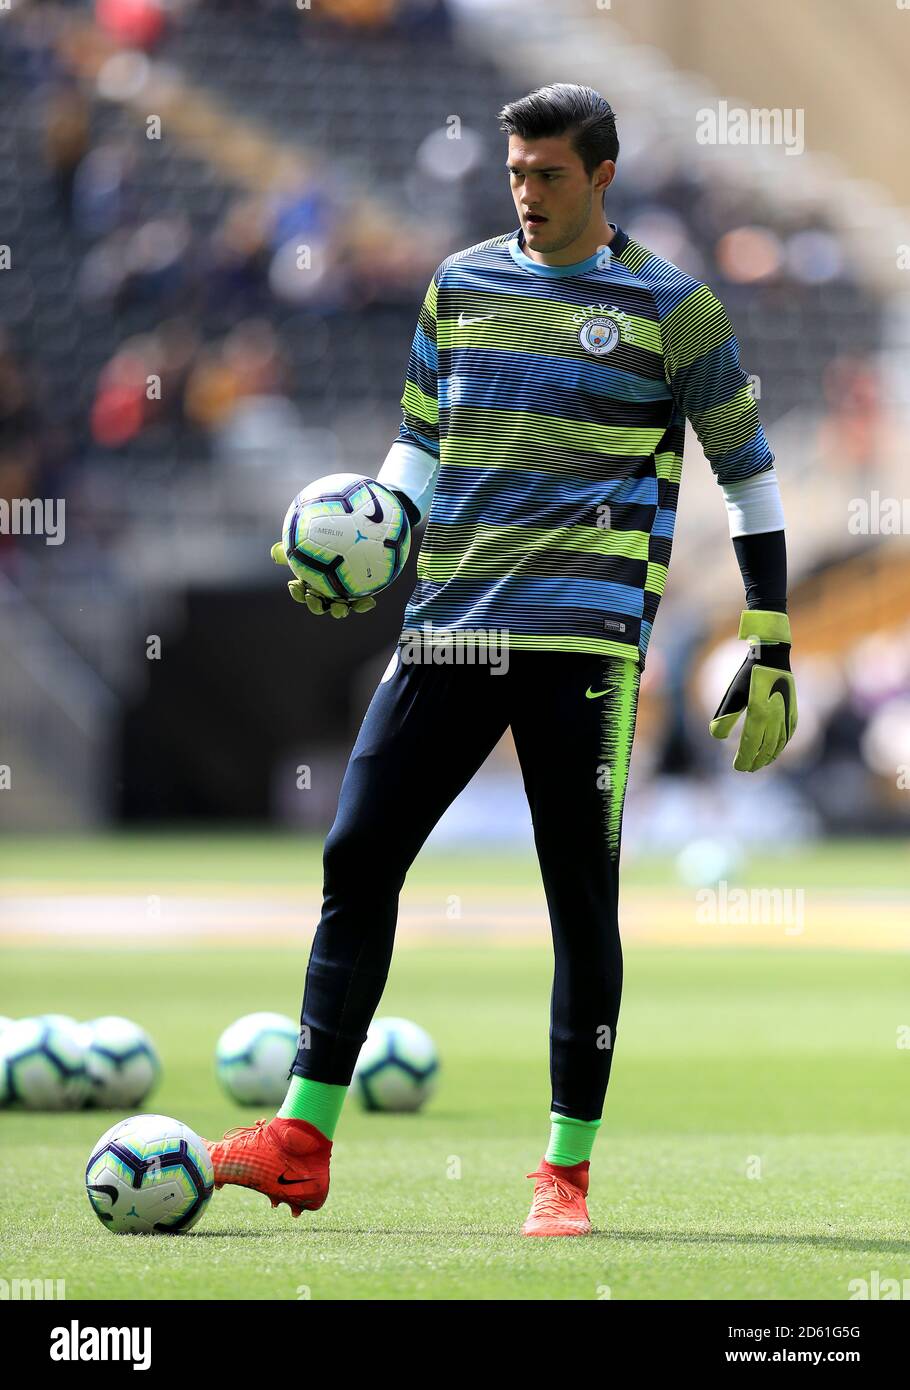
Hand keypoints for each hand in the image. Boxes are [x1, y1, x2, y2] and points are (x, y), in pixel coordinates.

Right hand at [270, 542, 376, 618]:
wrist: (356, 538)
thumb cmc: (328, 539)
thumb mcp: (308, 540)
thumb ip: (292, 546)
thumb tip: (274, 552)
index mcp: (312, 582)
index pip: (301, 592)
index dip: (297, 592)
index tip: (294, 584)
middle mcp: (326, 591)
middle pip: (318, 605)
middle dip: (314, 605)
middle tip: (313, 596)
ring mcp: (343, 595)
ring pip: (339, 609)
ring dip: (338, 610)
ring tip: (340, 606)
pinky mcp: (360, 595)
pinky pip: (361, 603)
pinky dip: (364, 605)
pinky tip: (370, 602)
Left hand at [709, 609, 796, 771]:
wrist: (772, 657)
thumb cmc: (747, 675)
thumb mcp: (732, 694)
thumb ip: (725, 717)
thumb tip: (717, 737)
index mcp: (758, 713)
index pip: (751, 745)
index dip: (744, 759)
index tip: (738, 767)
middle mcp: (775, 717)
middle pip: (765, 748)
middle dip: (755, 761)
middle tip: (746, 769)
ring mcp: (787, 715)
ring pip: (779, 744)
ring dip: (769, 757)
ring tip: (760, 764)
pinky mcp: (793, 711)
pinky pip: (788, 734)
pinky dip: (782, 746)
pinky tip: (775, 750)